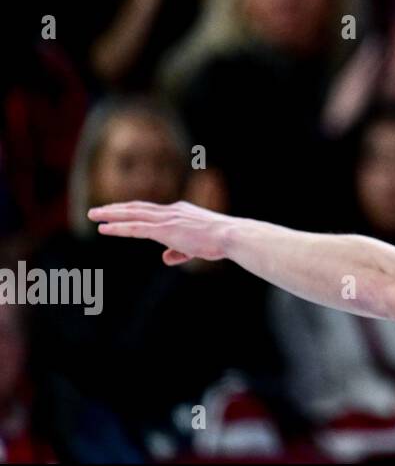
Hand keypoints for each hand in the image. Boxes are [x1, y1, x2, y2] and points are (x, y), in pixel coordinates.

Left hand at [89, 200, 232, 265]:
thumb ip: (179, 251)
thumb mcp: (197, 246)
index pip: (151, 211)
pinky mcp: (164, 229)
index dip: (133, 211)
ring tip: (93, 214)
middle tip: (97, 211)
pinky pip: (135, 227)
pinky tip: (104, 228)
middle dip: (116, 208)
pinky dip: (118, 227)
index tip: (118, 211)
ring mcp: (167, 219)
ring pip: (132, 214)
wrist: (230, 236)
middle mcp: (171, 211)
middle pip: (137, 208)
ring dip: (111, 214)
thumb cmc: (219, 241)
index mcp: (180, 212)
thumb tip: (165, 257)